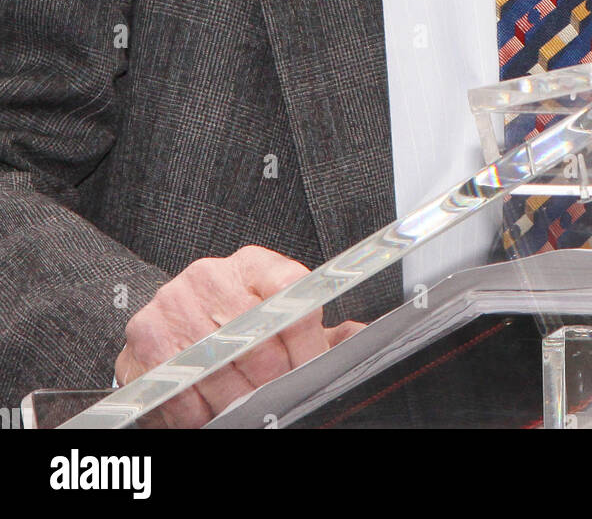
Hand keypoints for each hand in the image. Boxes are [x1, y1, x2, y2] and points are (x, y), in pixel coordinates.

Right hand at [114, 245, 363, 427]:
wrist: (174, 326)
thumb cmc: (235, 327)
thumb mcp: (279, 318)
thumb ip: (321, 331)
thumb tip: (361, 339)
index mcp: (254, 264)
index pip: (291, 296)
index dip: (306, 343)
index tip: (310, 369)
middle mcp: (211, 275)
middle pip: (256, 340)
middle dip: (272, 382)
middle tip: (275, 397)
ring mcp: (174, 302)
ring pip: (218, 369)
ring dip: (234, 400)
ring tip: (244, 404)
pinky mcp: (144, 337)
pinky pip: (179, 390)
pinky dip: (198, 412)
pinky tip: (209, 408)